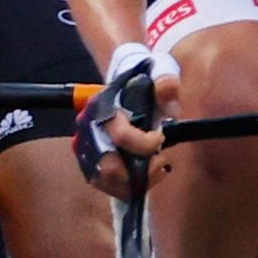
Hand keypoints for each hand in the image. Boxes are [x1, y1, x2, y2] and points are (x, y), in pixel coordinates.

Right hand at [73, 43, 174, 192]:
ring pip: (105, 181)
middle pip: (108, 167)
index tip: (161, 137)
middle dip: (140, 171)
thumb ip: (165, 82)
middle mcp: (88, 130)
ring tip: (158, 168)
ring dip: (135, 182)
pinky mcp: (92, 162)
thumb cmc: (144, 80)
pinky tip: (148, 175)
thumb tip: (170, 103)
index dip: (145, 144)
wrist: (129, 84)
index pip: (120, 136)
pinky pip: (106, 186)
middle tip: (162, 162)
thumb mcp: (159, 71)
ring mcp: (87, 148)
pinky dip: (128, 186)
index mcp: (100, 106)